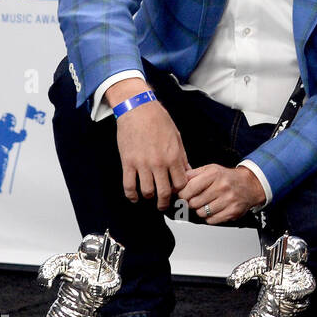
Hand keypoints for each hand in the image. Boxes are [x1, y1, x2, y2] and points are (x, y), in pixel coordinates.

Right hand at [112, 89, 188, 209]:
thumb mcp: (177, 139)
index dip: (180, 191)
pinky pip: (129, 185)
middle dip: (165, 203)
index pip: (181, 184)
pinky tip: (134, 197)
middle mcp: (159, 164)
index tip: (178, 194)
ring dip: (149, 198)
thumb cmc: (160, 122)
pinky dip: (132, 195)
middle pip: (164, 192)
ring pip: (147, 191)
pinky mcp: (128, 162)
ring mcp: (142, 164)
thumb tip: (188, 172)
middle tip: (165, 206)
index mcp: (174, 158)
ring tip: (150, 198)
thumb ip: (182, 158)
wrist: (138, 110)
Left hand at [179, 165, 265, 224]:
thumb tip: (175, 185)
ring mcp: (228, 200)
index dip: (182, 194)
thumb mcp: (210, 169)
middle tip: (196, 200)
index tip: (184, 195)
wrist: (250, 185)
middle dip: (192, 203)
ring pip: (201, 213)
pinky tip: (214, 209)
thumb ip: (192, 175)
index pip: (188, 189)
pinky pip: (211, 220)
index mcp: (214, 174)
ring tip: (207, 204)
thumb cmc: (227, 178)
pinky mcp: (232, 211)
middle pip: (193, 203)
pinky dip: (210, 217)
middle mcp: (222, 186)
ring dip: (201, 210)